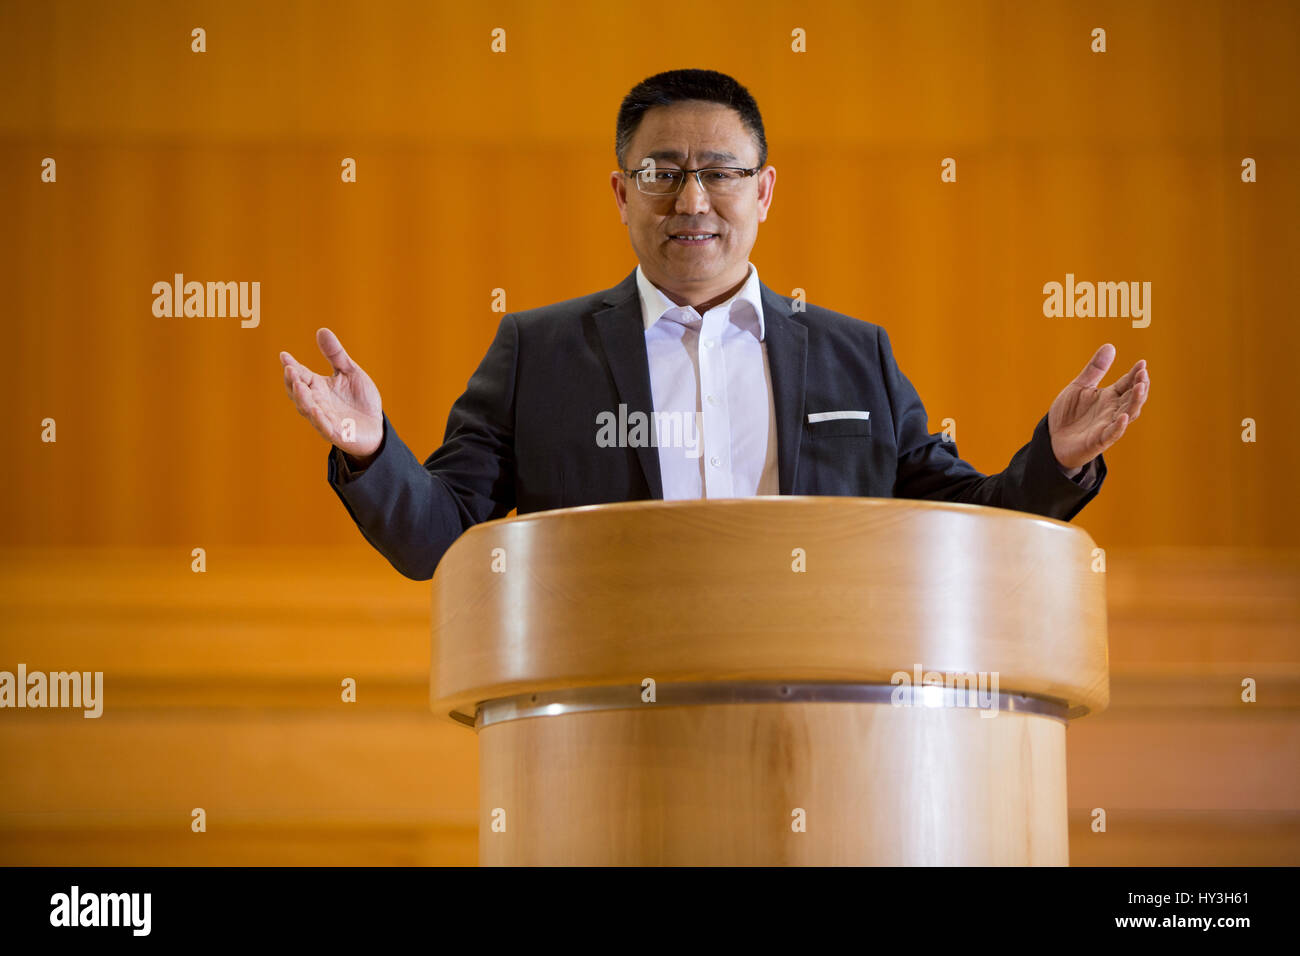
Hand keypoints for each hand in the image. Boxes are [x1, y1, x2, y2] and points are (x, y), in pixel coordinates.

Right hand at [280, 328, 383, 462]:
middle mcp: (318, 403)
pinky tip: (316, 411)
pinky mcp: (337, 433)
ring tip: (299, 385)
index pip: (301, 375)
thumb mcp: (350, 372)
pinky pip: (325, 427)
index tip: (284, 355)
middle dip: (293, 382)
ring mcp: (325, 419)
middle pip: (299, 393)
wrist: (376, 427)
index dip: (292, 366)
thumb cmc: (360, 400)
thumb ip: (336, 355)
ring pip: (308, 410)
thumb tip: (321, 330)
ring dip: (303, 398)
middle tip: (290, 369)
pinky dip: (320, 420)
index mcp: (318, 387)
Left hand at [1048, 343, 1149, 470]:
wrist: (1052, 438)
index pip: (1127, 383)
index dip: (1135, 374)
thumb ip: (1095, 369)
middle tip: (1143, 373)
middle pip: (1133, 398)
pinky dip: (1118, 426)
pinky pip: (1112, 433)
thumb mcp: (1080, 387)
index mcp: (1109, 397)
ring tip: (1140, 388)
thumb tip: (1110, 345)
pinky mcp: (1098, 440)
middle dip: (1140, 386)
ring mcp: (1107, 425)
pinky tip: (1123, 417)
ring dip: (1135, 402)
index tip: (1142, 362)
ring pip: (1128, 414)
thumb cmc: (1069, 414)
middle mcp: (1112, 410)